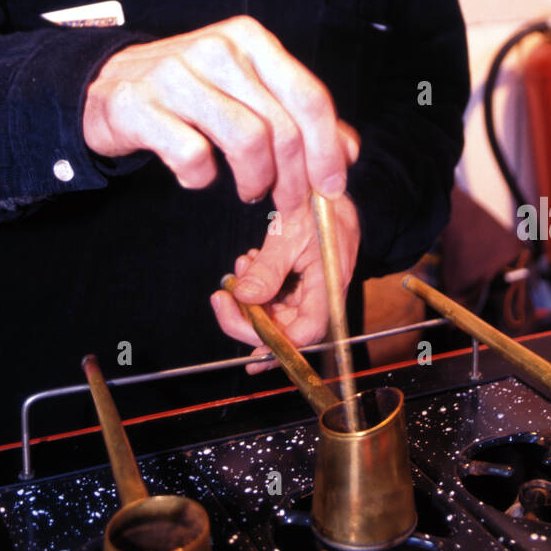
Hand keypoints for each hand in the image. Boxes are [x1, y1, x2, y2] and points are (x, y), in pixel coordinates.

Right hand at [82, 15, 351, 214]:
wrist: (107, 86)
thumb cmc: (190, 93)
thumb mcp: (246, 90)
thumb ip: (297, 116)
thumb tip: (349, 149)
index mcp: (250, 40)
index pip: (308, 96)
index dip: (328, 149)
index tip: (332, 187)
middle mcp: (217, 49)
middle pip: (281, 126)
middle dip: (293, 178)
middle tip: (288, 202)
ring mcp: (176, 74)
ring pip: (246, 141)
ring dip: (254, 180)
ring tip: (249, 190)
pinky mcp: (140, 106)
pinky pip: (192, 155)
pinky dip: (201, 179)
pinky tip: (197, 176)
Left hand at [210, 186, 360, 371]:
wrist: (329, 197)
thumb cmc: (318, 211)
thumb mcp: (290, 234)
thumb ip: (268, 268)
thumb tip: (245, 297)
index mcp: (328, 290)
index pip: (306, 333)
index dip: (276, 347)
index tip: (248, 353)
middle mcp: (320, 301)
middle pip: (283, 332)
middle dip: (247, 318)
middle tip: (222, 297)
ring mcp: (308, 297)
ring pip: (273, 317)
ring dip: (249, 299)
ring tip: (244, 263)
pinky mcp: (297, 290)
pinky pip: (272, 301)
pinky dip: (255, 287)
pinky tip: (251, 262)